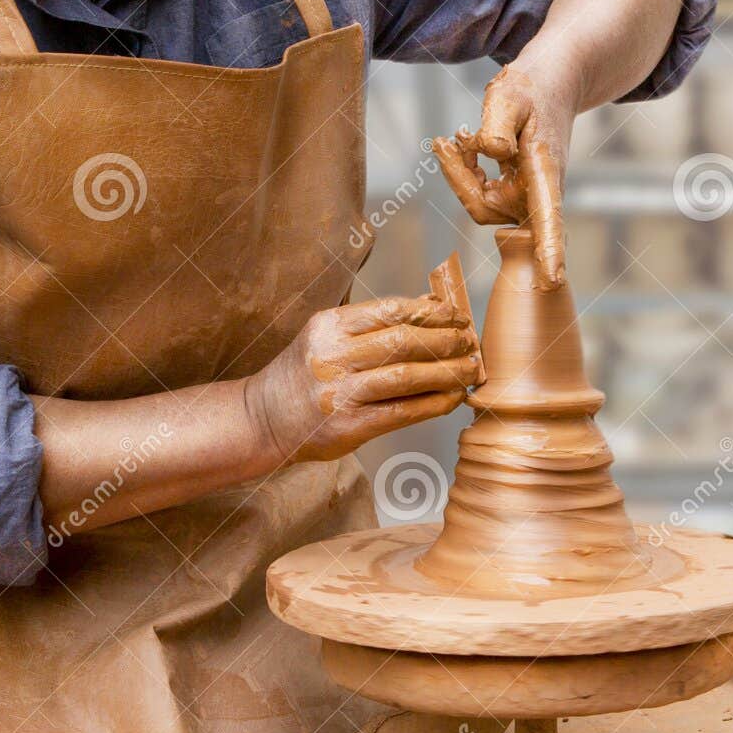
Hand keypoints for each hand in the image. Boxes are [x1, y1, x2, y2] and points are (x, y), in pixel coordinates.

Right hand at [246, 296, 479, 461]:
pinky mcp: (348, 426)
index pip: (390, 310)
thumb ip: (370, 324)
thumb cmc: (302, 375)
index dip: (432, 312)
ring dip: (448, 372)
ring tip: (470, 369)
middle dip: (446, 340)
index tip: (457, 315)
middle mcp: (332, 357)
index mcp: (328, 327)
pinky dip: (434, 404)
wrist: (262, 419)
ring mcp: (339, 393)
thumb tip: (428, 307)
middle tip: (470, 342)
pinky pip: (403, 411)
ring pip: (407, 376)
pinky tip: (453, 399)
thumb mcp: (325, 337)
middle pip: (403, 341)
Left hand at [432, 65, 576, 289]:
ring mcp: (525, 196)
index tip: (553, 279)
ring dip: (460, 173)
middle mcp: (538, 192)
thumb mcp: (508, 97)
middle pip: (486, 208)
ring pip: (480, 202)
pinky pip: (480, 195)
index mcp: (545, 173)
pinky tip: (462, 144)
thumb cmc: (531, 91)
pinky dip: (465, 172)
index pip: (547, 217)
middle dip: (459, 178)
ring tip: (454, 137)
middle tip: (443, 140)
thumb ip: (498, 123)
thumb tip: (491, 153)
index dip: (549, 249)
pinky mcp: (514, 192)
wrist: (548, 87)